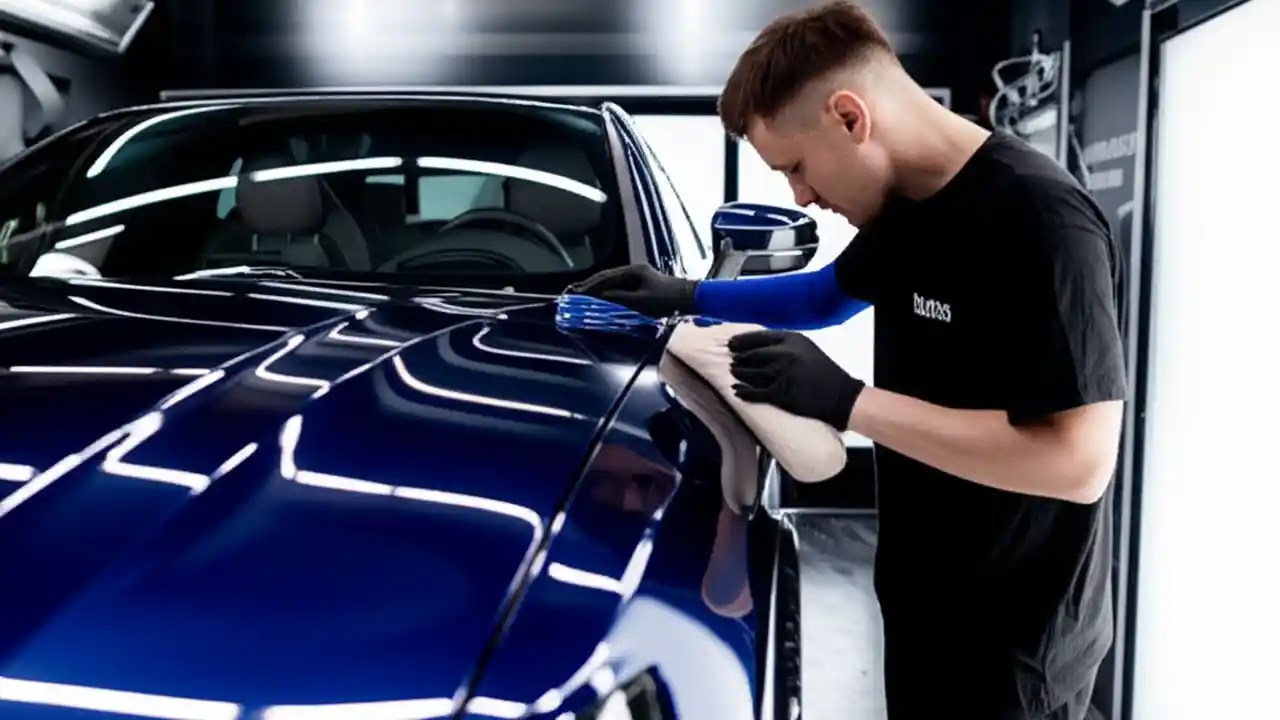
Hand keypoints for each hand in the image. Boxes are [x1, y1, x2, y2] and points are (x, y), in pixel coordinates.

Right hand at [565, 263, 697, 317]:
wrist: (689, 298)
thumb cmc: (666, 300)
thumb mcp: (641, 301)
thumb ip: (619, 298)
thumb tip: (599, 297)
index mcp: (633, 270)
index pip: (605, 278)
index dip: (589, 286)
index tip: (575, 293)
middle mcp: (634, 270)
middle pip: (607, 277)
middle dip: (590, 286)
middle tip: (573, 293)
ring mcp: (639, 276)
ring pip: (613, 282)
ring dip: (598, 289)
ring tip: (583, 296)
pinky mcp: (643, 284)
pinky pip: (620, 286)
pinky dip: (609, 292)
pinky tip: (602, 298)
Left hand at [728, 330, 864, 429]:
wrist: (840, 395)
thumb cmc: (823, 372)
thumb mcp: (806, 349)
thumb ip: (784, 345)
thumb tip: (756, 346)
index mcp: (792, 340)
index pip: (758, 337)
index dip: (741, 340)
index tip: (731, 343)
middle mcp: (785, 354)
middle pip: (752, 354)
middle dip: (739, 357)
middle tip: (731, 360)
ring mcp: (782, 374)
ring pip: (750, 373)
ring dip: (739, 373)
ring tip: (733, 373)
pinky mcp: (781, 394)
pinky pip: (755, 392)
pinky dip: (743, 391)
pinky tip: (736, 390)